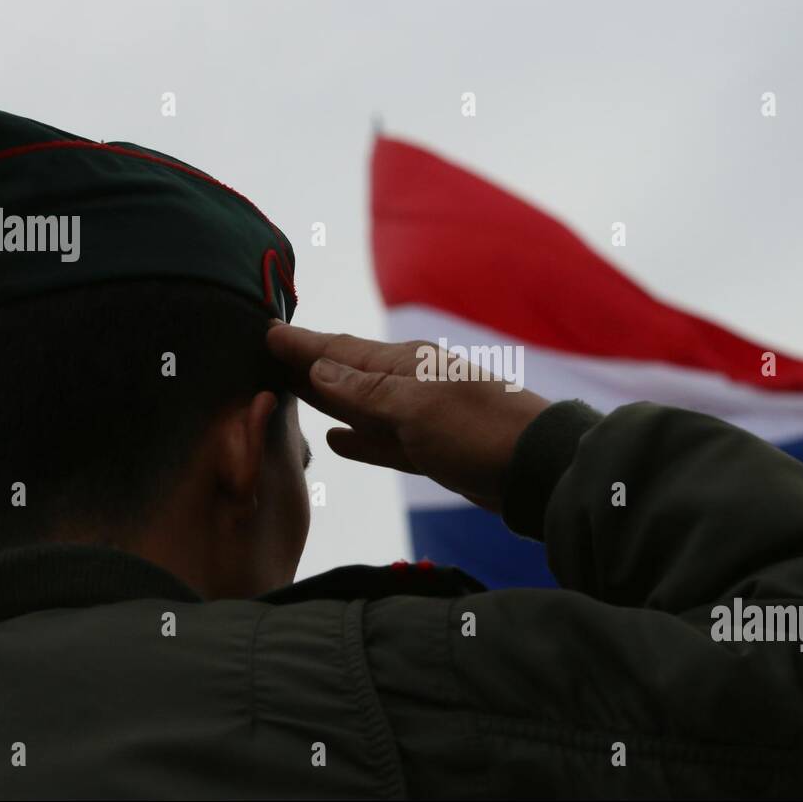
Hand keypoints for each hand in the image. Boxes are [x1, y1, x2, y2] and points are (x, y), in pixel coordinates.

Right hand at [266, 323, 550, 512]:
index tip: (266, 332)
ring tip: (289, 391)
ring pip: (359, 408)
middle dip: (306, 366)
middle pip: (345, 375)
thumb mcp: (417, 407)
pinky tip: (335, 440)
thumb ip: (366, 391)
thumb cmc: (479, 431)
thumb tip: (318, 369)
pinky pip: (381, 442)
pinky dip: (357, 439)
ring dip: (326, 400)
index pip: (340, 351)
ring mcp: (420, 419)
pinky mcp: (430, 452)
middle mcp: (410, 385)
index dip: (301, 344)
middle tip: (264, 357)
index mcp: (406, 364)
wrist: (538, 470)